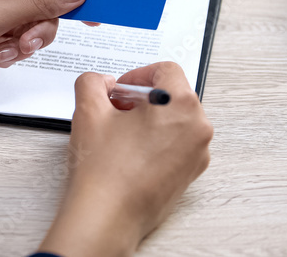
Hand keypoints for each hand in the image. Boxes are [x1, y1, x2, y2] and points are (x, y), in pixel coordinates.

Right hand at [39, 63, 212, 256]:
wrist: (106, 217)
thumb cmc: (103, 170)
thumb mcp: (88, 110)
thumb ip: (93, 83)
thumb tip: (102, 83)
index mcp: (181, 106)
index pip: (166, 70)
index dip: (137, 74)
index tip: (120, 89)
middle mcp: (198, 129)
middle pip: (173, 95)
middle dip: (142, 98)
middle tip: (115, 109)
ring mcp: (197, 154)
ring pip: (175, 121)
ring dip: (149, 119)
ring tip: (120, 133)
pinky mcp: (190, 174)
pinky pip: (177, 145)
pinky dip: (156, 141)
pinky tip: (129, 152)